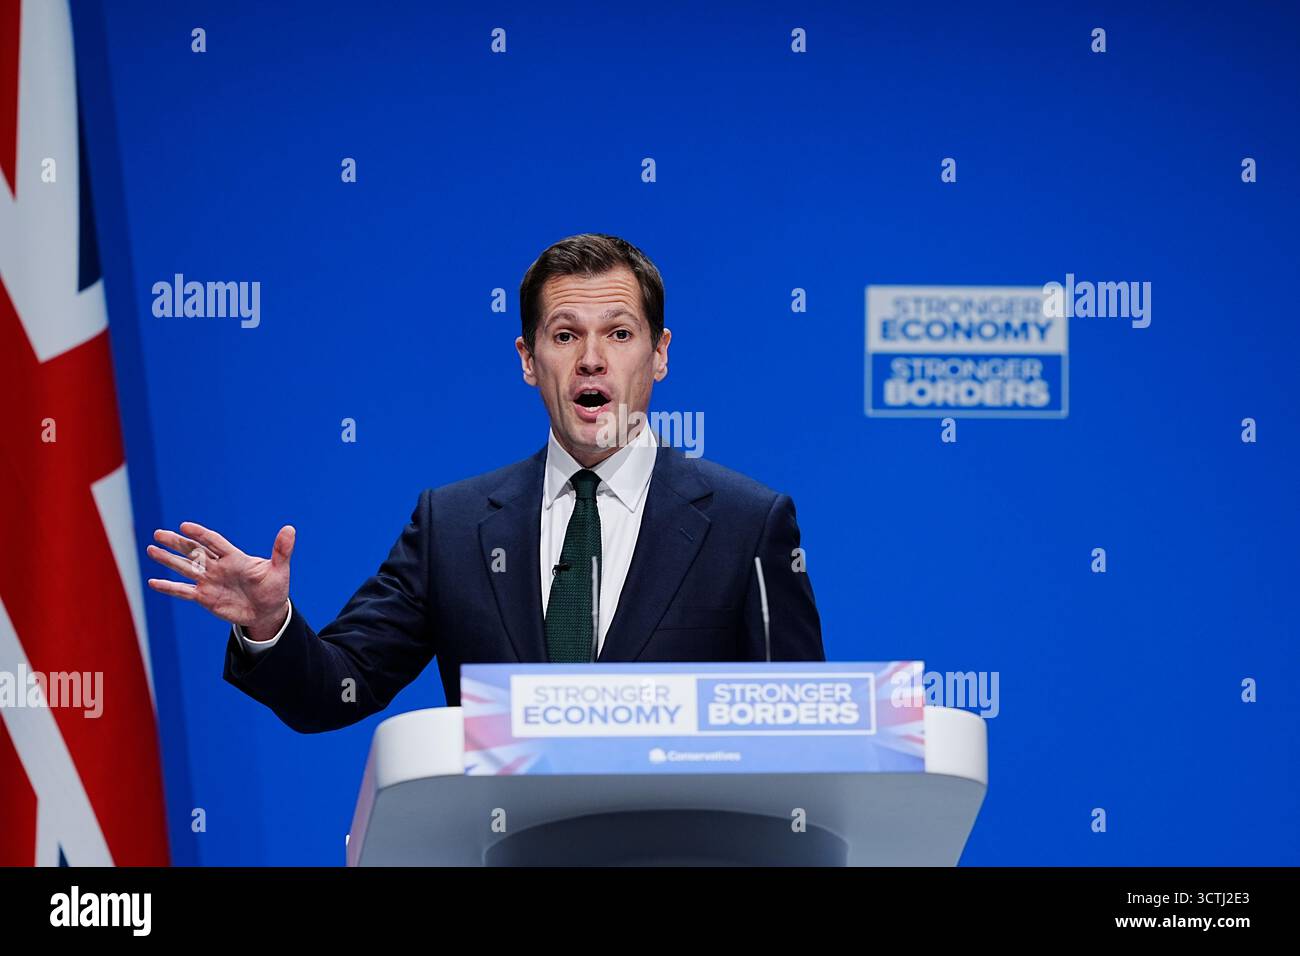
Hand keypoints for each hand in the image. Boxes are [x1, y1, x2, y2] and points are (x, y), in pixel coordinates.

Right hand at [146, 522, 294, 639]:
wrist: (268, 611)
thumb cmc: (275, 588)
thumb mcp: (279, 570)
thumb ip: (281, 551)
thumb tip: (290, 528)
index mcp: (235, 558)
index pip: (214, 542)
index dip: (200, 534)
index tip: (184, 526)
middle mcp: (218, 567)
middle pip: (193, 551)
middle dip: (176, 543)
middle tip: (157, 534)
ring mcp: (210, 582)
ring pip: (185, 568)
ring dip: (168, 560)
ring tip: (150, 550)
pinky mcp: (205, 598)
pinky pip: (183, 592)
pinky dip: (169, 588)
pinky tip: (152, 582)